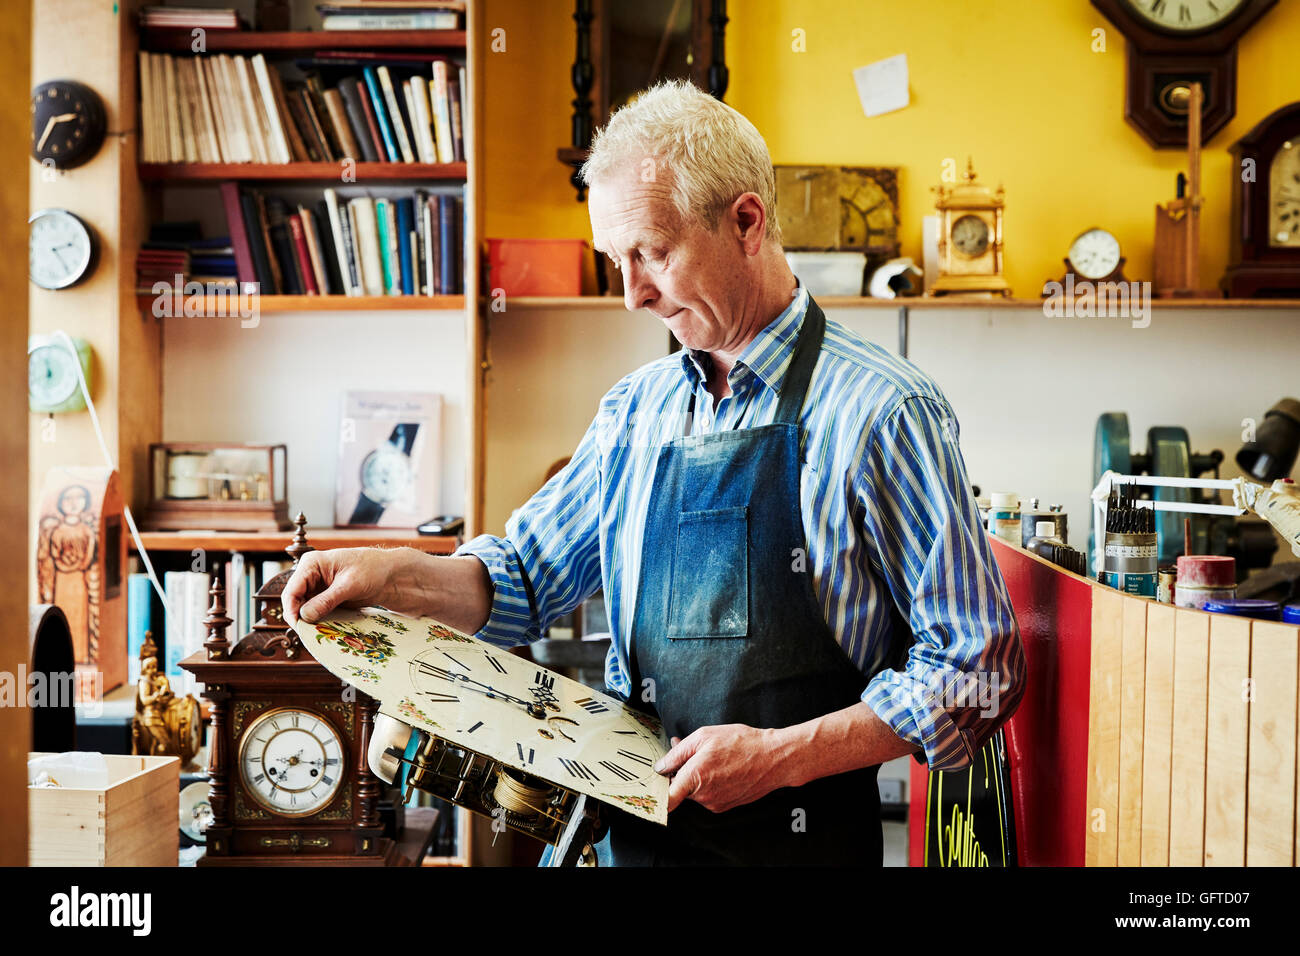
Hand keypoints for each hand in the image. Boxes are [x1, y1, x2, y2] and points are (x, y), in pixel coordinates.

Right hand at [280, 547, 414, 625]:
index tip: (299, 626)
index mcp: (312, 564)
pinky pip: (317, 613)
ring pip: (304, 609)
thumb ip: (326, 600)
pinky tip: (326, 630)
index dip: (291, 610)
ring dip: (310, 622)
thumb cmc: (373, 570)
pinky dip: (319, 622)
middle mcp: (311, 575)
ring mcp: (318, 588)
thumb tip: (305, 616)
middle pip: (295, 602)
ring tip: (319, 634)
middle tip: (309, 634)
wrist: (391, 574)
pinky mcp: (326, 599)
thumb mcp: (349, 585)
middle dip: (300, 618)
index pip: (292, 590)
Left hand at [654, 724, 791, 812]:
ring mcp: (715, 803)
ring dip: (697, 777)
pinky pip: (708, 795)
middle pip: (680, 788)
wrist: (773, 759)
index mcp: (695, 777)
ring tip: (714, 758)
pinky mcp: (725, 806)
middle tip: (693, 752)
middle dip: (681, 771)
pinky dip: (710, 783)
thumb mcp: (704, 736)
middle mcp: (704, 796)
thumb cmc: (741, 743)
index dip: (657, 794)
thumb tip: (661, 765)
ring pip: (695, 791)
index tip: (652, 788)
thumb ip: (678, 752)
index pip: (667, 799)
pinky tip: (723, 768)